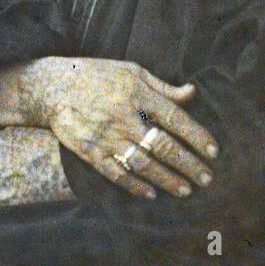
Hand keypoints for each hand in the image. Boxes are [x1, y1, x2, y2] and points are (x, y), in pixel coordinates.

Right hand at [19, 57, 217, 200]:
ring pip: (143, 163)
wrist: (51, 87)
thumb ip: (162, 87)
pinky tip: (151, 193)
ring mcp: (106, 136)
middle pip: (163, 145)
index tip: (213, 152)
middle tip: (206, 179)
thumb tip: (192, 93)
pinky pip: (116, 173)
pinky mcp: (89, 151)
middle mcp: (124, 116)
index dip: (196, 136)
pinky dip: (134, 185)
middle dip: (188, 164)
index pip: (175, 118)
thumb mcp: (131, 71)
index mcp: (137, 93)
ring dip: (167, 179)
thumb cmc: (96, 75)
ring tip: (185, 190)